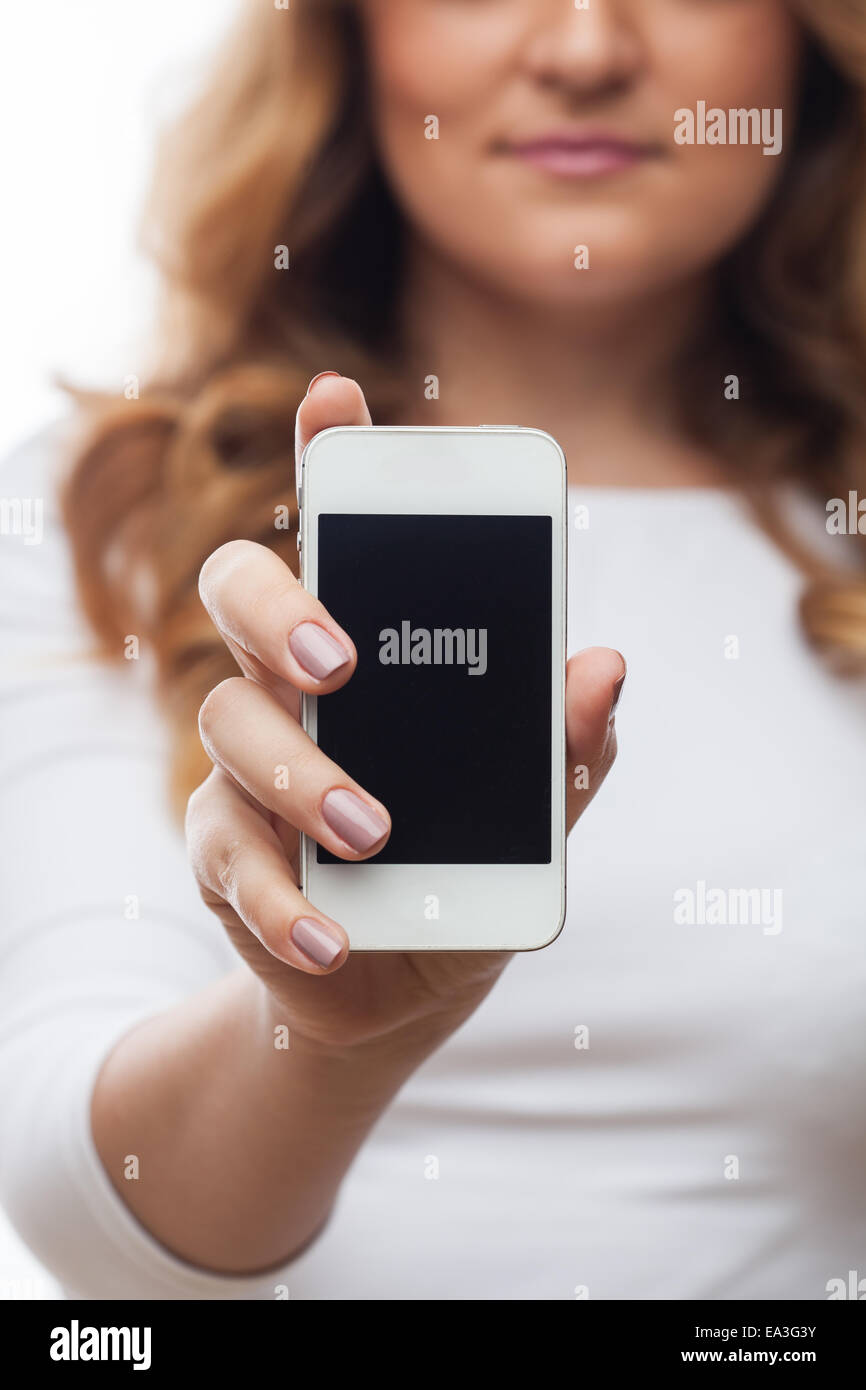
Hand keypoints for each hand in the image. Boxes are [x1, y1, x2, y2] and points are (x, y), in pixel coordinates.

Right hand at [186, 373, 624, 1052]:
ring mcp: (244, 764)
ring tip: (373, 830)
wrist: (408, 980)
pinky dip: (283, 902)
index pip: (335, 528)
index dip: (328, 455)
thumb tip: (602, 667)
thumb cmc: (466, 863)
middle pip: (237, 592)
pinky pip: (227, 858)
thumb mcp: (536, 810)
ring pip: (228, 724)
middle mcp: (290, 684)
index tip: (339, 397)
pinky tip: (333, 938)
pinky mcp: (222, 852)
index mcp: (366, 645)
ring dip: (301, 776)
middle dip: (278, 608)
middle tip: (340, 664)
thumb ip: (566, 745)